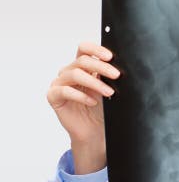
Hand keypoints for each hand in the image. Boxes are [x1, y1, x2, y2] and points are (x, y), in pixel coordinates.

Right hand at [46, 42, 119, 173]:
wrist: (96, 132)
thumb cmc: (103, 110)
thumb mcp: (110, 90)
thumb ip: (111, 77)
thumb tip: (122, 67)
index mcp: (82, 66)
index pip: (84, 49)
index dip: (96, 49)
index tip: (110, 56)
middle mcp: (69, 72)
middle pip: (82, 60)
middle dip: (101, 67)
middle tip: (116, 76)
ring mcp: (60, 83)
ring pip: (75, 74)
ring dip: (95, 82)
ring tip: (109, 93)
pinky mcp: (53, 96)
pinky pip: (64, 91)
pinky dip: (81, 95)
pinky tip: (92, 102)